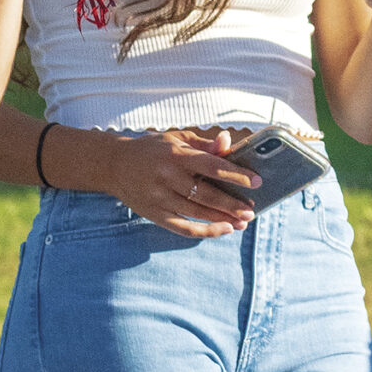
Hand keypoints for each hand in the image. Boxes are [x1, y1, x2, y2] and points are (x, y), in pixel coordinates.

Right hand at [103, 126, 259, 237]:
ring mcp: (159, 198)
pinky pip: (182, 227)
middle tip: (252, 210)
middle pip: (206, 194)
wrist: (114, 165)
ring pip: (196, 213)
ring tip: (243, 222)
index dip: (236, 175)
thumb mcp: (177, 139)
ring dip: (222, 219)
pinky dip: (204, 232)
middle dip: (232, 204)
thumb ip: (205, 144)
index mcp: (176, 155)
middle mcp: (167, 177)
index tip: (257, 182)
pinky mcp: (154, 213)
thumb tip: (228, 142)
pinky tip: (223, 230)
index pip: (212, 166)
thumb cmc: (153, 150)